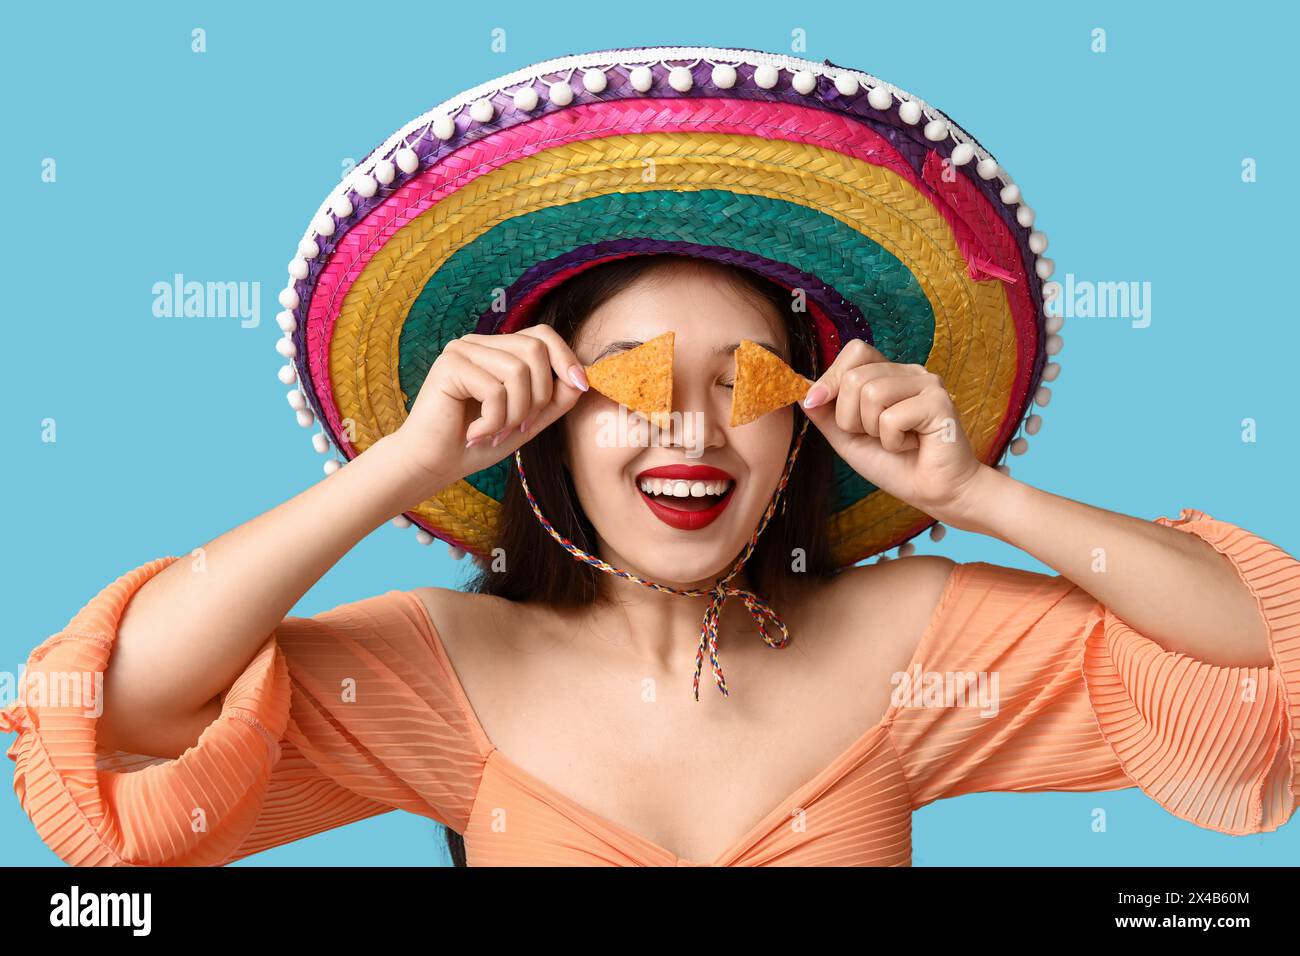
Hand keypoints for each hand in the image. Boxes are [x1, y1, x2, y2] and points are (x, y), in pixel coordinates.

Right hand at [388, 326, 588, 494]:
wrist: (433, 465)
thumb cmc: (478, 443)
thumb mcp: (527, 420)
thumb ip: (554, 400)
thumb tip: (581, 378)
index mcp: (497, 350)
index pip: (542, 335)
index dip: (566, 358)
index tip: (580, 386)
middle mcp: (479, 343)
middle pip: (535, 350)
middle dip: (539, 396)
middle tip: (520, 425)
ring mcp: (462, 350)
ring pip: (518, 371)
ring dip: (515, 413)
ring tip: (495, 431)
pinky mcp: (450, 365)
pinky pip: (495, 389)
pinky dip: (494, 421)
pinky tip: (475, 433)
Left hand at [800, 338, 986, 521]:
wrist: (933, 493)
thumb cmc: (895, 465)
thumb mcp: (847, 438)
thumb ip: (825, 413)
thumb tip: (798, 388)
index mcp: (890, 374)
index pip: (855, 351)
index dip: (831, 378)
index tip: (817, 403)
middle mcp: (910, 372)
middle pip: (856, 377)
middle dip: (850, 418)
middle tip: (874, 436)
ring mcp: (927, 384)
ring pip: (872, 394)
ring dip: (872, 430)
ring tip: (895, 441)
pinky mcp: (939, 402)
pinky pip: (892, 418)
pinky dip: (893, 442)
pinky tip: (912, 445)